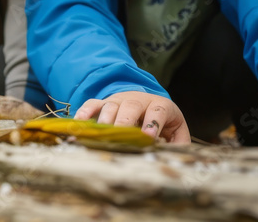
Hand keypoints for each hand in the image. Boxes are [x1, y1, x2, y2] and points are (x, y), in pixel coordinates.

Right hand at [75, 90, 190, 142]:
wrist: (148, 102)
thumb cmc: (163, 121)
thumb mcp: (176, 130)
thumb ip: (179, 144)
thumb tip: (175, 158)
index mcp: (160, 105)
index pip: (158, 111)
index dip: (153, 123)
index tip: (148, 137)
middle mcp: (138, 99)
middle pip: (131, 106)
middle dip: (125, 122)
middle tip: (119, 137)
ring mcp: (119, 100)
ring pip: (111, 105)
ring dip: (105, 120)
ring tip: (99, 136)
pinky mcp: (104, 102)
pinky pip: (93, 104)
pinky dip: (85, 112)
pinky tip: (79, 123)